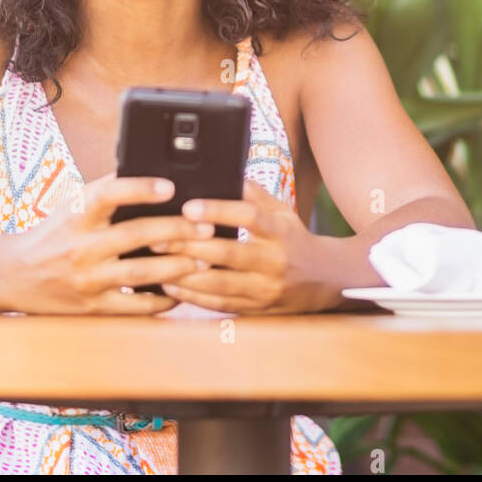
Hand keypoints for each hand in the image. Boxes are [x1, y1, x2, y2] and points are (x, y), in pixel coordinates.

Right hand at [6, 174, 214, 313]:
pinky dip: (162, 300)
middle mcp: (81, 245)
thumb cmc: (55, 233)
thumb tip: (153, 172)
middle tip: (208, 226)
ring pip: (141, 273)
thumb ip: (107, 193)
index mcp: (77, 214)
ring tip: (205, 258)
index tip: (170, 186)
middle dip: (177, 230)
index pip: (109, 193)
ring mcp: (87, 279)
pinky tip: (182, 291)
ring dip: (177, 266)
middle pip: (135, 234)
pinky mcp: (92, 306)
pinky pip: (135, 307)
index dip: (141, 188)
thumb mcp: (73, 206)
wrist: (12, 275)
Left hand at [162, 182, 338, 314]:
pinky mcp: (256, 310)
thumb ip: (254, 194)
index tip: (188, 206)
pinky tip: (169, 287)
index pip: (248, 217)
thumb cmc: (293, 240)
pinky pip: (219, 305)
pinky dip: (192, 297)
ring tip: (156, 262)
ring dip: (185, 274)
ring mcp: (265, 289)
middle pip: (228, 253)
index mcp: (280, 231)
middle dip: (189, 245)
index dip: (217, 210)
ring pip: (219, 284)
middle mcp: (274, 261)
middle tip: (156, 236)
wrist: (324, 280)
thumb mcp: (282, 213)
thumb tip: (225, 172)